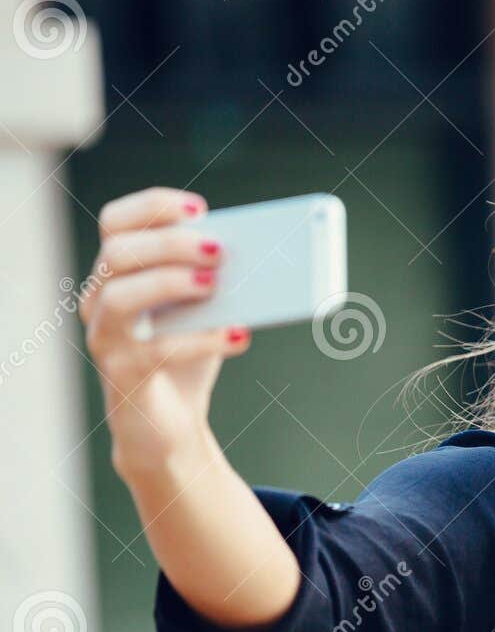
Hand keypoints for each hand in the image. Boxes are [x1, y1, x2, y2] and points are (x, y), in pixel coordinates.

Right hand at [81, 187, 252, 478]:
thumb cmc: (185, 356)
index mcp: (117, 273)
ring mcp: (105, 338)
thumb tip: (257, 254)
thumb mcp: (202, 309)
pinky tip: (238, 336)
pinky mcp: (123, 375)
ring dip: (170, 282)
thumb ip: (214, 279)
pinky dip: (202, 340)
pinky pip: (156, 351)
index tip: (200, 208)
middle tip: (219, 251)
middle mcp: (99, 299)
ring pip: (119, 296)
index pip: (117, 222)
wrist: (169, 424)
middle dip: (170, 244)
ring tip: (215, 284)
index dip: (153, 207)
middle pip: (118, 253)